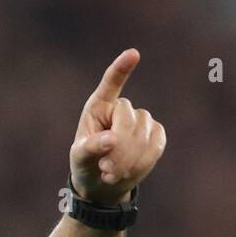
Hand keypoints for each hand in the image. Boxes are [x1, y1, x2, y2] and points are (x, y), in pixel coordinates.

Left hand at [69, 48, 166, 203]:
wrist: (102, 182)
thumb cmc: (85, 164)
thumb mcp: (79, 157)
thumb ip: (91, 147)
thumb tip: (111, 140)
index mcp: (99, 106)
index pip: (111, 83)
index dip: (122, 69)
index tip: (133, 54)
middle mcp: (121, 108)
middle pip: (129, 118)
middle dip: (119, 148)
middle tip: (105, 169)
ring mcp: (141, 120)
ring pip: (144, 133)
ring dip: (128, 159)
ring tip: (111, 173)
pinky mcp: (155, 134)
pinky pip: (156, 144)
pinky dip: (143, 162)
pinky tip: (127, 172)